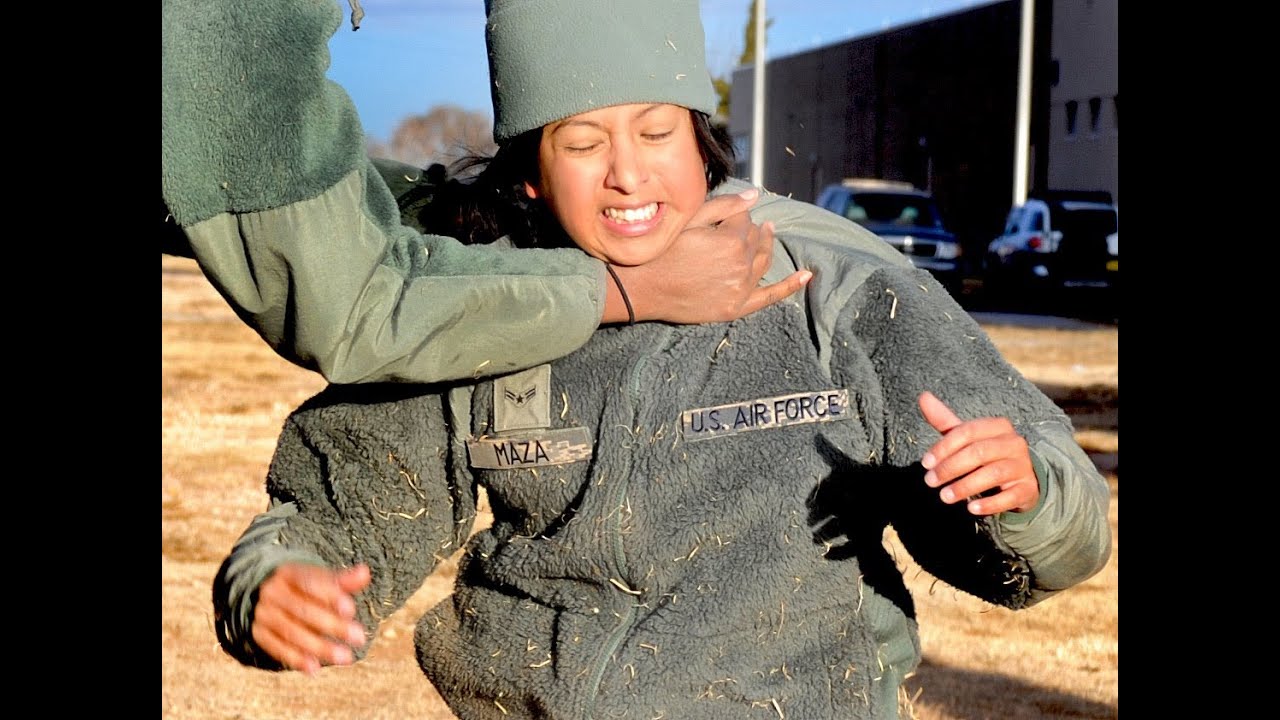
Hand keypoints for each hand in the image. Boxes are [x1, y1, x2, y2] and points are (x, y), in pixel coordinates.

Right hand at [250, 563, 371, 674]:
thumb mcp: (320, 578)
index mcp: (288, 573)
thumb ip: (342, 580)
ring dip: (319, 647)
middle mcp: (272, 592)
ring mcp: (264, 614)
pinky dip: (296, 659)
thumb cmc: (303, 587)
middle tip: (359, 637)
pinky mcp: (259, 633)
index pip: (309, 583)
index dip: (329, 596)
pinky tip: (315, 668)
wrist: (263, 595)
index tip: (351, 610)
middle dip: (332, 625)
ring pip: (291, 632)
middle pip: (303, 610)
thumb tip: (364, 573)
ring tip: (345, 657)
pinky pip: (277, 648)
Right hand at [608, 188, 811, 323]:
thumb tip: (755, 195)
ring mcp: (741, 289)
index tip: (723, 214)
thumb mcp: (688, 220)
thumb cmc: (660, 251)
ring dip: (767, 247)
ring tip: (767, 235)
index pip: (743, 219)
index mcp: (731, 240)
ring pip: (764, 262)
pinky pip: (769, 297)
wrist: (643, 289)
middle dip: (749, 229)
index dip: (734, 214)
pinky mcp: (736, 308)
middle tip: (745, 223)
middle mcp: (741, 265)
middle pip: (754, 240)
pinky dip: (789, 286)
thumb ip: (723, 206)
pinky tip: (806, 275)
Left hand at [917, 391, 1039, 515]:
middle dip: (950, 468)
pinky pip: (1009, 496)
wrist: (1020, 479)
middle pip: (978, 452)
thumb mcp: (966, 437)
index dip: (944, 447)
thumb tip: (923, 396)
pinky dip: (990, 503)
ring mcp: (1023, 466)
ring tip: (944, 497)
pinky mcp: (1027, 489)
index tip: (925, 463)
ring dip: (965, 486)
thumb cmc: (986, 454)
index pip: (967, 432)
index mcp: (998, 426)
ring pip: (993, 474)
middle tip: (930, 482)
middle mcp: (1014, 443)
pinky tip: (971, 509)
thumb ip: (945, 420)